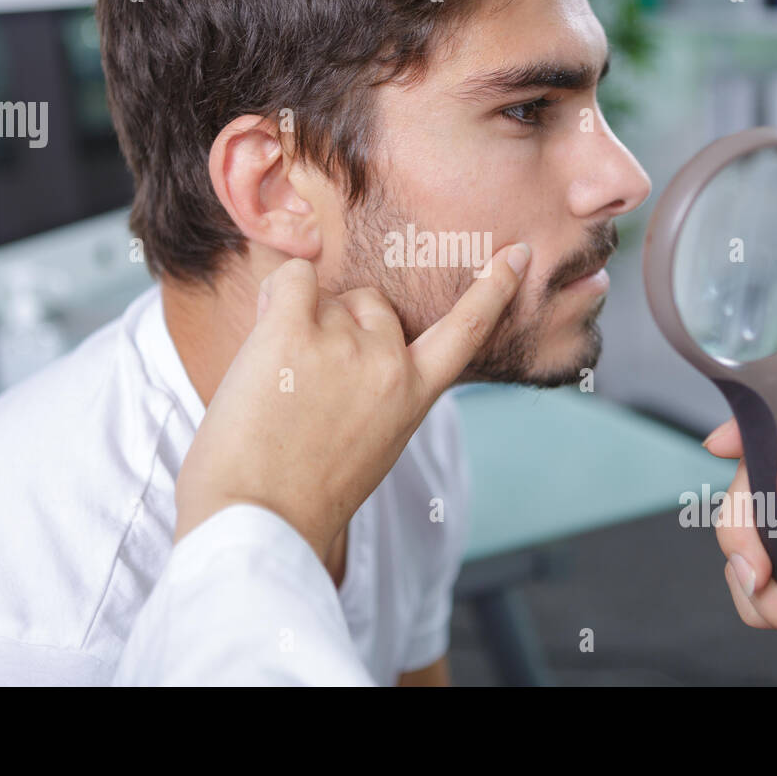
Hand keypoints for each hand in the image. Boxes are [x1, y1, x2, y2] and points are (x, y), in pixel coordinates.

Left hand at [173, 244, 530, 560]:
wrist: (259, 522)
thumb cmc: (301, 495)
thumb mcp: (371, 446)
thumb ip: (379, 390)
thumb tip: (348, 335)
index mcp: (415, 396)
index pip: (467, 331)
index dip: (493, 290)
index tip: (516, 254)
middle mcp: (390, 364)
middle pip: (369, 302)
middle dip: (338, 324)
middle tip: (304, 385)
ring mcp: (346, 345)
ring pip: (323, 295)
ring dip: (297, 321)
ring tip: (278, 385)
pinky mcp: (294, 332)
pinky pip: (291, 279)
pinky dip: (275, 296)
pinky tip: (264, 339)